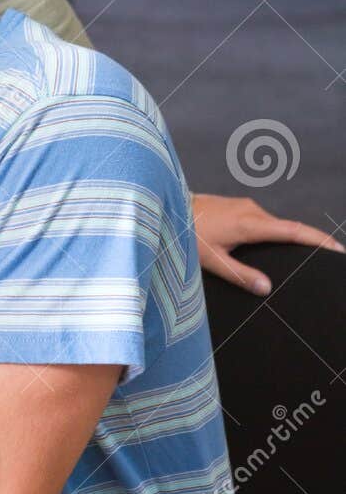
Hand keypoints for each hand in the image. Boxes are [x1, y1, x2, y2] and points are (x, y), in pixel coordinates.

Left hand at [192, 192, 344, 294]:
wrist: (164, 208)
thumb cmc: (185, 233)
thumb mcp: (211, 260)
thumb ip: (240, 275)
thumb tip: (266, 288)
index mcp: (249, 223)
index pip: (293, 231)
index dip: (318, 239)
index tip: (338, 248)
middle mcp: (251, 210)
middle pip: (287, 228)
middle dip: (307, 242)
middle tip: (326, 258)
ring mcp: (245, 206)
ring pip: (273, 225)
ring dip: (285, 239)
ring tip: (303, 256)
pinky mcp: (238, 206)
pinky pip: (262, 221)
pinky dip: (271, 234)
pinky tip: (269, 248)